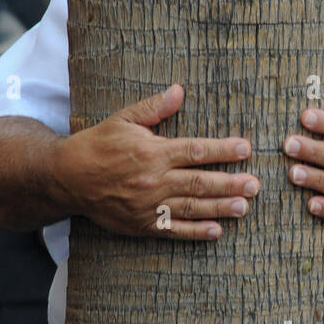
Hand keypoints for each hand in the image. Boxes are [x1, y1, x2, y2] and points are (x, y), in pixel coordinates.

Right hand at [54, 84, 258, 238]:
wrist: (67, 178)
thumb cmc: (97, 145)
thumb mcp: (123, 120)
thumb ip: (154, 108)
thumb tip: (180, 91)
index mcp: (152, 152)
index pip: (195, 150)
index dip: (223, 150)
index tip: (245, 149)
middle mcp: (153, 180)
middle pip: (200, 182)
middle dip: (231, 183)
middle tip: (256, 184)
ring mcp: (148, 205)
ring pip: (192, 208)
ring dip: (221, 208)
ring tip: (245, 206)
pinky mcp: (142, 224)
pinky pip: (174, 230)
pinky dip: (196, 232)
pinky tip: (217, 231)